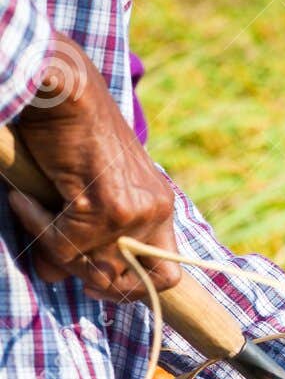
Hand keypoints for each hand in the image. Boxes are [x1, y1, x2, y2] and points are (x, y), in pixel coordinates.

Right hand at [7, 33, 181, 300]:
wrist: (60, 88)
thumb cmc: (66, 131)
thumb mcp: (87, 188)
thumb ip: (84, 234)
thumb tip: (56, 275)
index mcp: (159, 207)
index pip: (165, 276)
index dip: (130, 290)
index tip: (94, 286)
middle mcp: (155, 212)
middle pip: (129, 282)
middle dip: (87, 278)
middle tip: (54, 258)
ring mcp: (134, 212)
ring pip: (94, 267)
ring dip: (55, 250)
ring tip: (34, 212)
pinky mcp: (105, 206)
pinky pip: (65, 242)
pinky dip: (37, 225)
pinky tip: (26, 197)